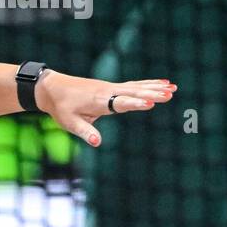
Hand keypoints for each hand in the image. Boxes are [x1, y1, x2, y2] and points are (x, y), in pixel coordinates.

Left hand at [36, 70, 176, 146]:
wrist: (52, 89)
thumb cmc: (61, 107)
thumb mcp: (69, 123)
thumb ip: (85, 132)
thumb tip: (97, 143)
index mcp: (98, 102)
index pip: (119, 103)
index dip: (135, 103)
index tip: (150, 104)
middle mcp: (107, 92)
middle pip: (132, 93)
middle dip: (151, 94)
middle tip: (170, 95)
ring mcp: (111, 87)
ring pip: (136, 87)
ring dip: (155, 87)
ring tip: (174, 88)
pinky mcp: (112, 87)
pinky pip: (134, 85)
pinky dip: (148, 83)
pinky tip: (163, 83)